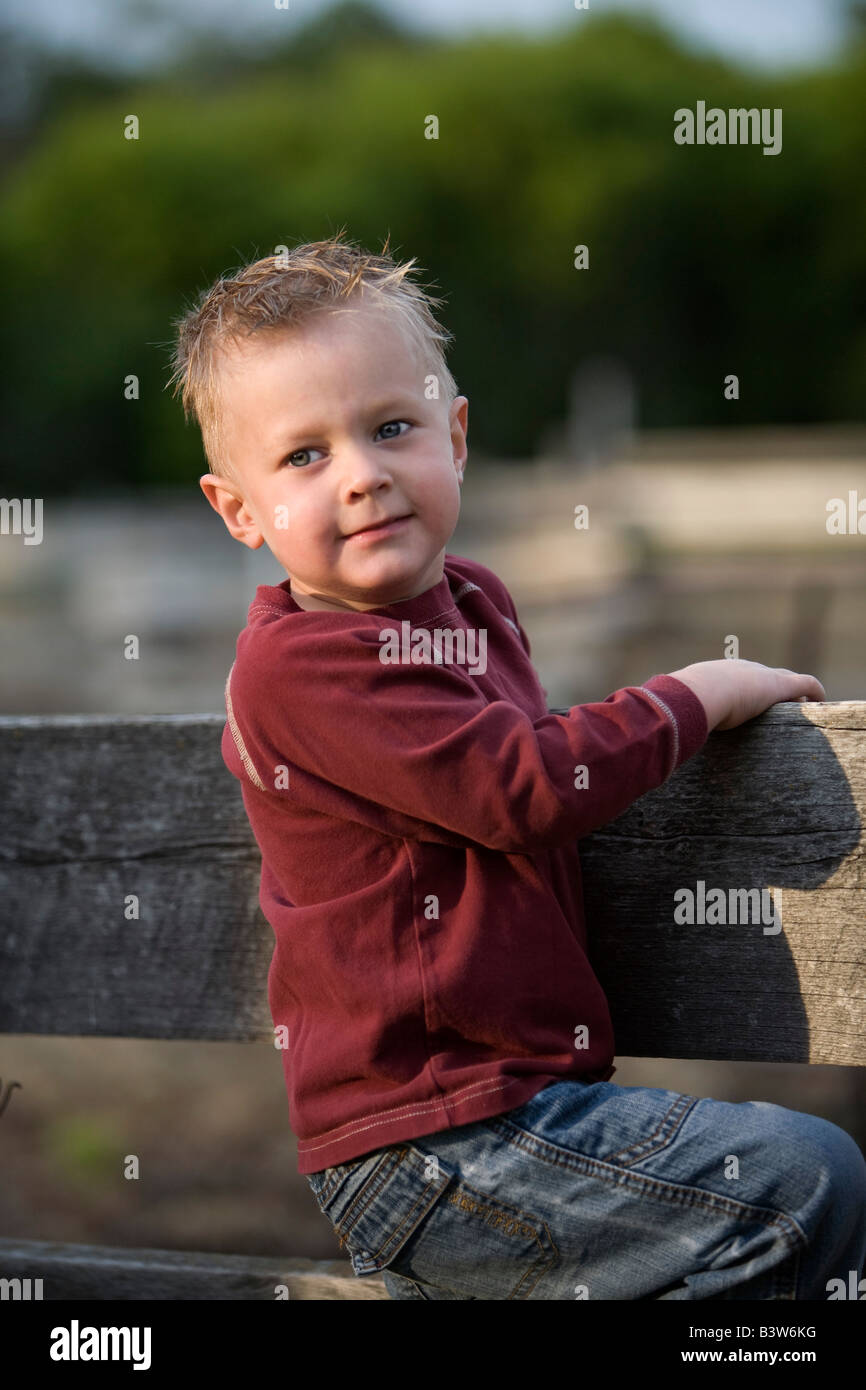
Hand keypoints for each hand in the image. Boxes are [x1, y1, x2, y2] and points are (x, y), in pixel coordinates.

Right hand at [668, 659, 825, 731]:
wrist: (697, 693)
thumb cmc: (681, 705)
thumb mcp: (672, 711)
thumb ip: (666, 720)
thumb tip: (650, 733)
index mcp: (715, 674)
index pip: (735, 679)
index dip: (744, 692)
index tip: (746, 705)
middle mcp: (740, 669)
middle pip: (763, 677)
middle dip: (771, 691)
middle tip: (777, 709)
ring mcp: (760, 675)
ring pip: (785, 681)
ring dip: (792, 695)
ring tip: (799, 710)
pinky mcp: (780, 684)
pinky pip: (805, 684)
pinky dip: (813, 692)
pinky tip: (820, 704)